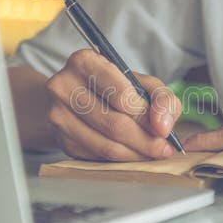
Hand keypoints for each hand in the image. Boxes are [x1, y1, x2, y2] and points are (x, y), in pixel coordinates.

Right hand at [45, 49, 181, 160]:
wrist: (76, 96)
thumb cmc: (114, 86)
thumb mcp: (141, 82)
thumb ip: (162, 98)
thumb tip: (163, 127)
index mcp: (85, 62)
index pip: (122, 96)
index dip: (148, 116)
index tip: (164, 130)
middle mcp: (64, 87)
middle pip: (115, 124)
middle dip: (146, 141)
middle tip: (163, 149)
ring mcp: (58, 115)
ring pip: (106, 146)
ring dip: (136, 155)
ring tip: (152, 153)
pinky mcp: (60, 139)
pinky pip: (96, 157)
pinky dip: (120, 160)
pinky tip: (132, 154)